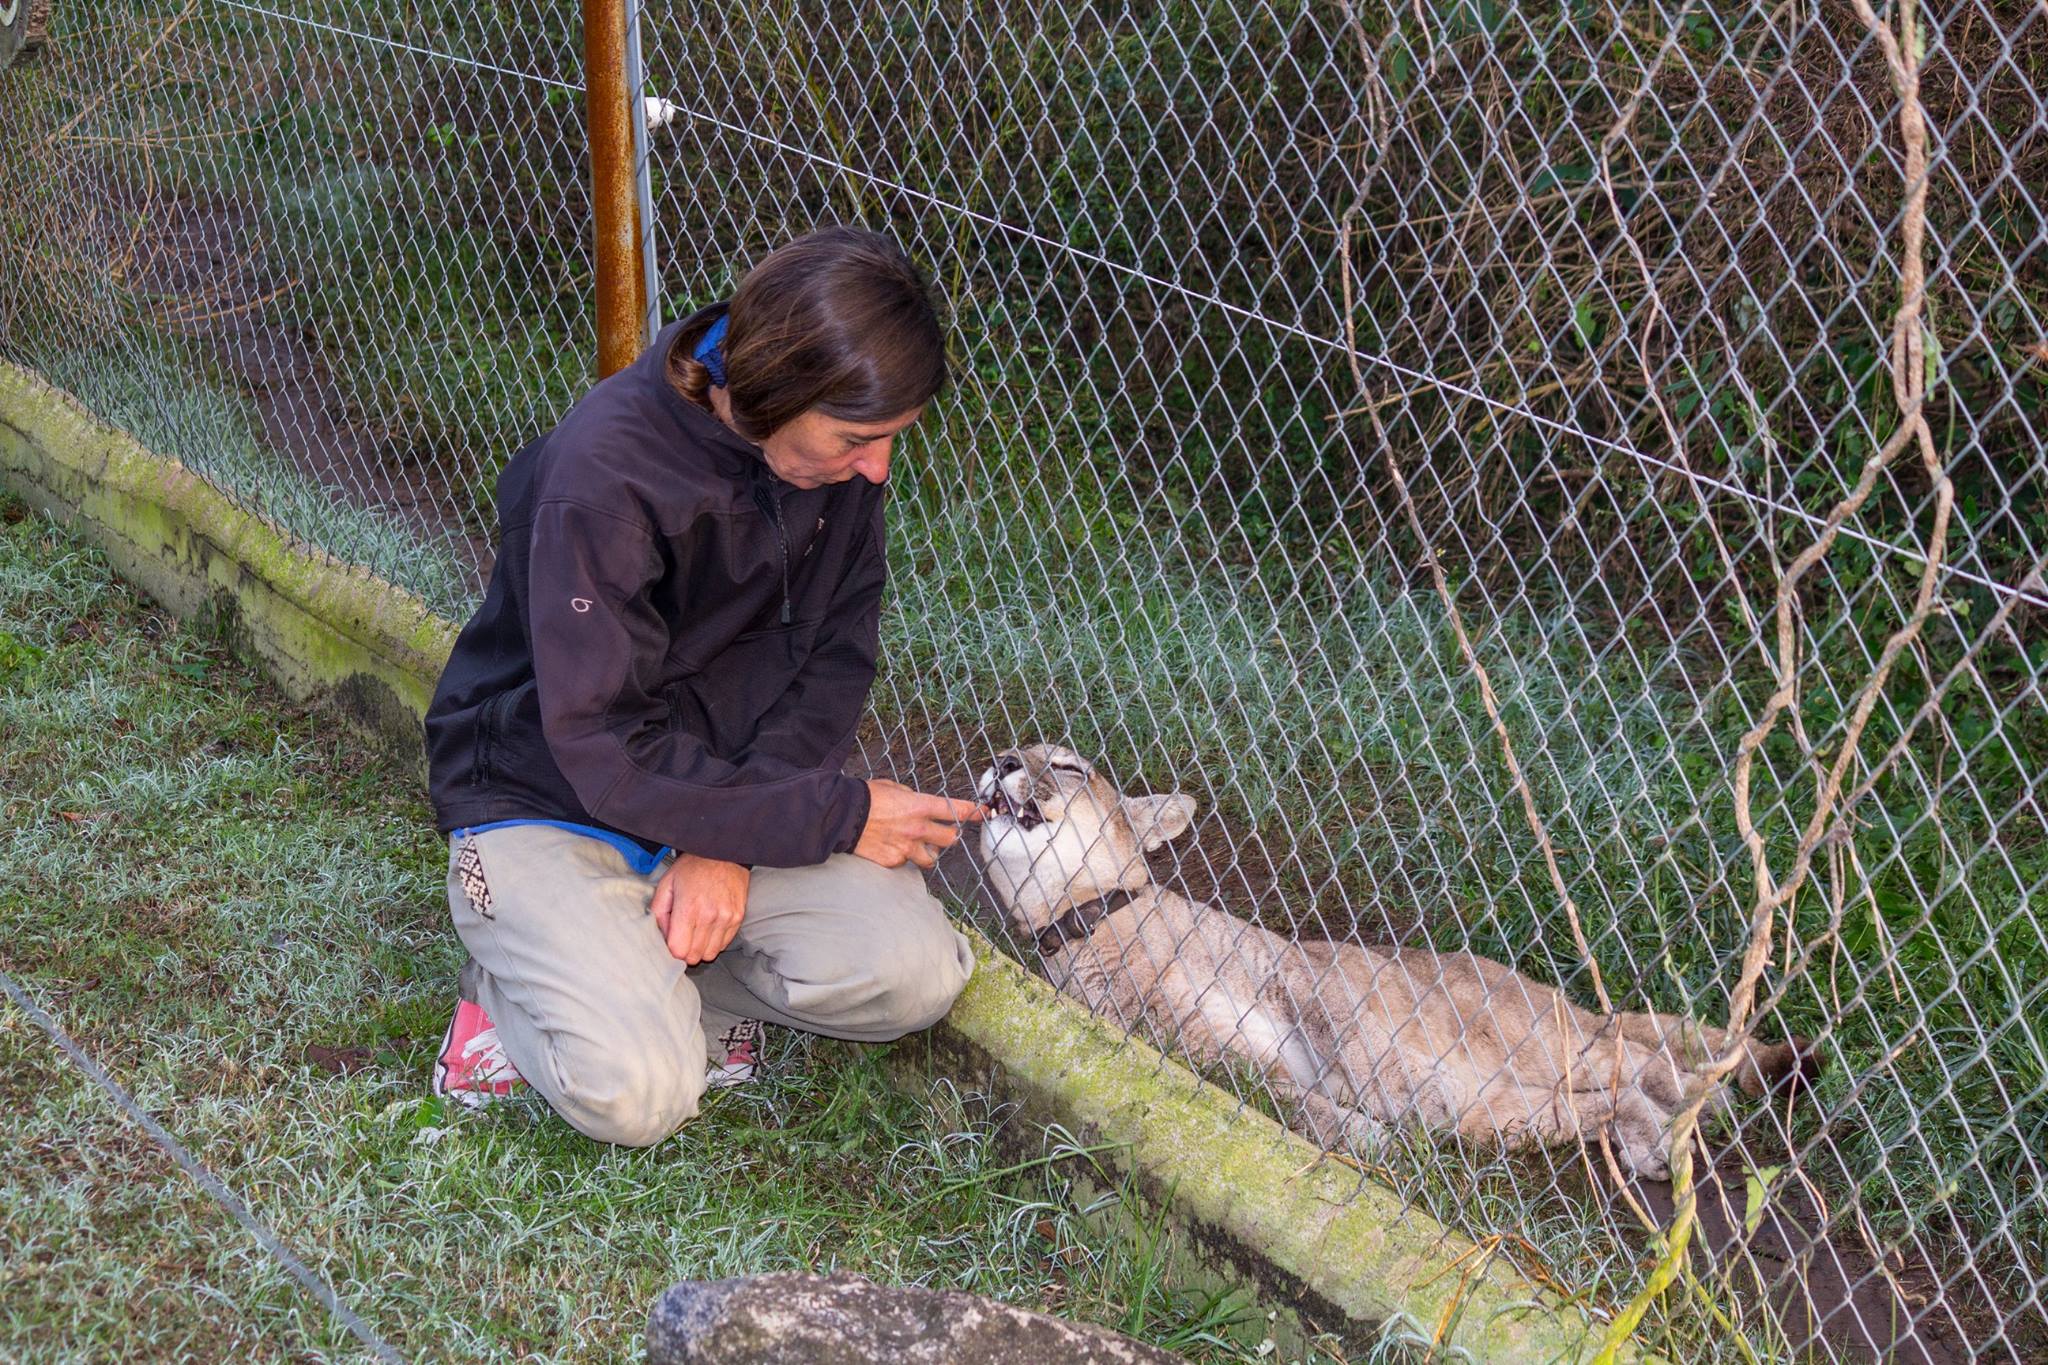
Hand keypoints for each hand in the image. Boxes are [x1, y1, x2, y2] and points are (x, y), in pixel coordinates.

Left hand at [651, 853, 750, 963]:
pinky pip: (724, 944)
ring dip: (701, 948)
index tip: (672, 940)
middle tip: (683, 936)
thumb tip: (663, 936)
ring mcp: (727, 918)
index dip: (672, 950)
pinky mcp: (738, 918)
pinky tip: (709, 926)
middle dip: (685, 951)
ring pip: (710, 954)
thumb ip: (658, 913)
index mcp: (689, 908)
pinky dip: (715, 941)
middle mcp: (710, 916)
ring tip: (697, 932)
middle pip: (694, 956)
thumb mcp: (666, 884)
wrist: (723, 852)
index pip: (679, 951)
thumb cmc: (692, 867)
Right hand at [853, 779, 984, 868]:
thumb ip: (912, 797)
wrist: (842, 816)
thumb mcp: (894, 788)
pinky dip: (904, 857)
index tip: (984, 813)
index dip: (973, 812)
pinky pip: (907, 863)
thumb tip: (920, 803)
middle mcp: (918, 829)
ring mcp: (906, 848)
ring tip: (916, 845)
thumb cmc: (866, 797)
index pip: (955, 810)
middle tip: (943, 833)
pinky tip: (892, 848)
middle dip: (949, 835)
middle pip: (950, 839)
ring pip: (932, 858)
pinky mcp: (893, 861)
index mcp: (920, 806)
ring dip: (929, 852)